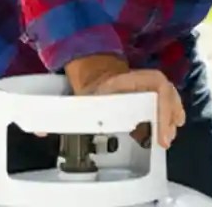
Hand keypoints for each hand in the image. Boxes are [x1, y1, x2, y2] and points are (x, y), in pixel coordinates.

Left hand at [59, 54, 186, 148]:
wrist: (92, 72)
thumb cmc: (87, 87)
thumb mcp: (78, 97)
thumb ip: (62, 113)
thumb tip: (40, 129)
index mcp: (123, 79)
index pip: (153, 83)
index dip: (162, 105)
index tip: (159, 128)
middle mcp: (137, 79)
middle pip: (164, 90)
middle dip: (169, 114)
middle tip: (167, 137)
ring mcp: (144, 84)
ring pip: (167, 94)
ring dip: (172, 113)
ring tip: (170, 134)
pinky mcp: (147, 93)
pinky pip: (164, 98)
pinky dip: (169, 112)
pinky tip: (170, 126)